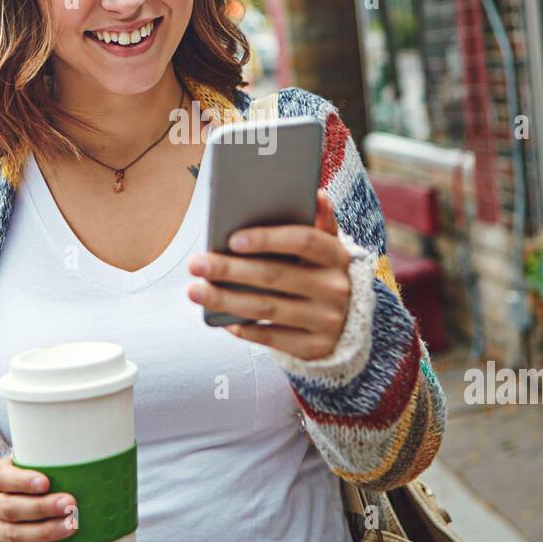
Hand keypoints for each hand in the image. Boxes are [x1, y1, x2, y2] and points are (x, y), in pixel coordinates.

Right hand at [0, 455, 78, 541]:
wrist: (13, 497)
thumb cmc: (32, 476)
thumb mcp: (33, 463)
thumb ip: (50, 462)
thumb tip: (87, 463)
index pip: (4, 478)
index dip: (23, 481)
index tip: (46, 482)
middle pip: (11, 508)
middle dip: (41, 508)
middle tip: (68, 504)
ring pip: (14, 534)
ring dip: (44, 532)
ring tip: (70, 527)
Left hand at [187, 188, 351, 360]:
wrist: (347, 323)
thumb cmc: (319, 273)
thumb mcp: (325, 248)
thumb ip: (317, 222)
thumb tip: (315, 194)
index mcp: (336, 255)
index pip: (303, 240)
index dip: (268, 238)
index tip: (232, 239)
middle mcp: (335, 287)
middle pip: (275, 275)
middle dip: (230, 269)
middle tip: (196, 264)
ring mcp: (326, 320)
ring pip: (267, 307)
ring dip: (226, 300)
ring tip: (195, 291)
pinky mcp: (314, 347)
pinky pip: (271, 337)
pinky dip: (244, 328)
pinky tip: (222, 320)